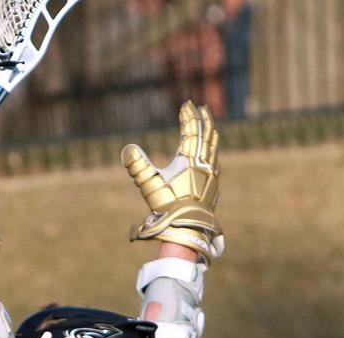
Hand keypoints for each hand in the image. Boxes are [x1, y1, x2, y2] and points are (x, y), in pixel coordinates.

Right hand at [122, 101, 222, 260]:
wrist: (187, 228)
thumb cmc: (167, 205)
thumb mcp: (149, 184)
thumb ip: (137, 165)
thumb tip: (128, 148)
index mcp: (190, 159)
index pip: (191, 131)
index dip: (189, 116)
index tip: (186, 104)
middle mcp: (204, 163)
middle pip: (207, 135)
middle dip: (203, 119)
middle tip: (200, 107)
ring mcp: (212, 175)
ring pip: (213, 147)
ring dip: (210, 133)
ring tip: (209, 125)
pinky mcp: (214, 186)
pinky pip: (215, 160)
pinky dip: (212, 149)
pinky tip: (211, 153)